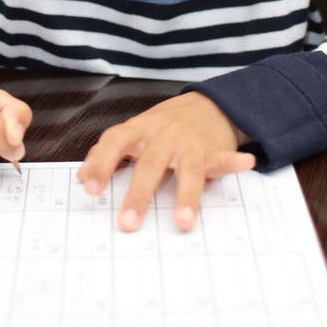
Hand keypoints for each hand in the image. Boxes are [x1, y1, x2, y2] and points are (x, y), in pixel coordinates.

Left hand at [77, 91, 255, 231]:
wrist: (206, 103)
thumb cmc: (163, 125)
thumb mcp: (135, 131)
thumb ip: (108, 152)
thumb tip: (80, 177)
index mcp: (140, 129)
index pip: (116, 141)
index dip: (101, 163)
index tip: (90, 190)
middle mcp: (164, 135)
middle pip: (150, 164)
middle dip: (139, 194)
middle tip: (128, 223)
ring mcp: (190, 143)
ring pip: (188, 169)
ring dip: (187, 195)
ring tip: (184, 220)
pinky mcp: (213, 150)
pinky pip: (223, 158)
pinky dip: (234, 162)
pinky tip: (245, 163)